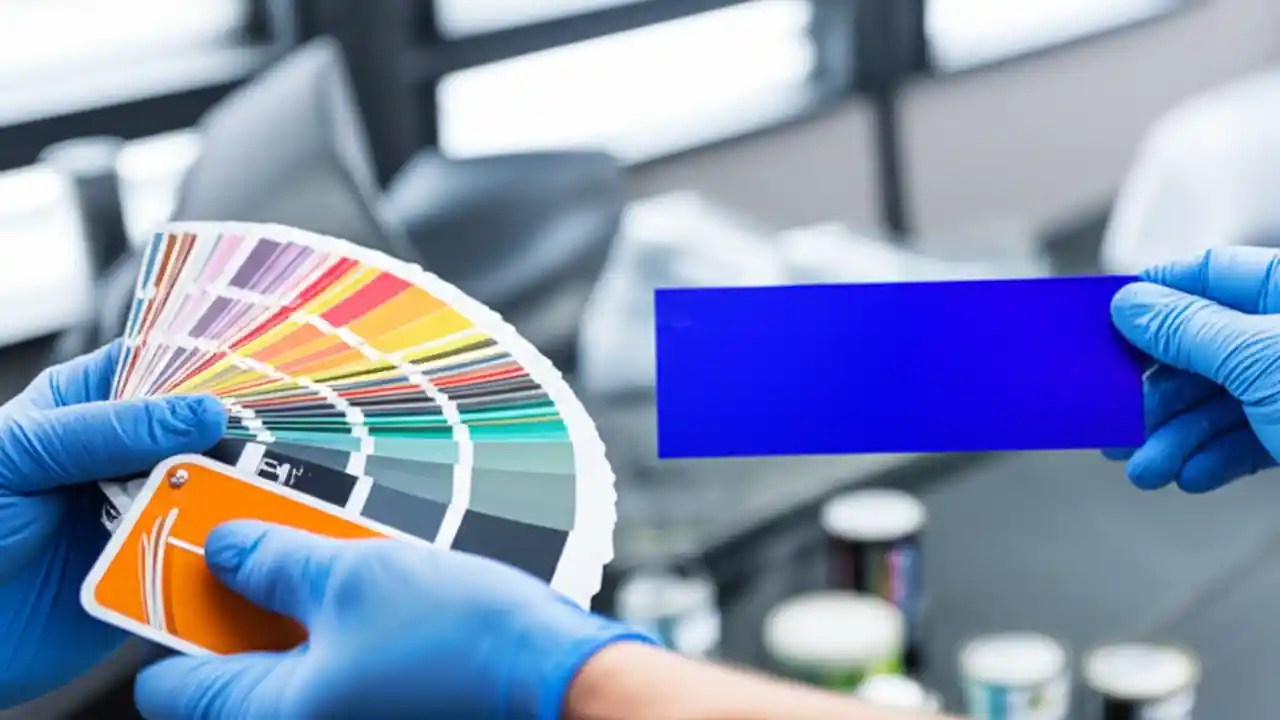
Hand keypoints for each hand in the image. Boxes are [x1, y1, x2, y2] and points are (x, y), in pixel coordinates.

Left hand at [0, 342, 225, 706]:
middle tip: (261, 452)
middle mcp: (123, 457)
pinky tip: (238, 554)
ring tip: (253, 505)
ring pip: (212, 497)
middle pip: (203, 435)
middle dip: (234, 443)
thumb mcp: (22, 456)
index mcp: (89, 405)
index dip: (207, 369)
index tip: (252, 382)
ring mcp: (140, 514)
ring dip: (232, 504)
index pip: (164, 366)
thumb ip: (109, 431)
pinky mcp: (151, 572)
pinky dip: (221, 560)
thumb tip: (203, 411)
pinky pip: (201, 561)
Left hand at [134, 521, 649, 719]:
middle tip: (267, 543)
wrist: (557, 678)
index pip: (167, 685)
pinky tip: (374, 586)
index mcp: (273, 716)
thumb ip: (273, 561)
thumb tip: (222, 548)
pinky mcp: (384, 711)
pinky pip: (335, 671)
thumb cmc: (462, 639)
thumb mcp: (353, 575)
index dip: (172, 617)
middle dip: (241, 602)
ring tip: (333, 555)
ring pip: (289, 665)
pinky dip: (338, 629)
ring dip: (295, 609)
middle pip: (230, 672)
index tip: (195, 562)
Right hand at [1109, 246, 1279, 491]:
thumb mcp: (1259, 358)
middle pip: (1202, 348)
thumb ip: (1188, 328)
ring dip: (1176, 438)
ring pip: (1219, 401)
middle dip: (1157, 394)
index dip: (1153, 299)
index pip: (1208, 275)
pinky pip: (1247, 438)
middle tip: (1118, 423)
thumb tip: (1131, 303)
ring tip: (1150, 468)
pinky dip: (1215, 458)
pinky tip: (1193, 474)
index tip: (1106, 327)